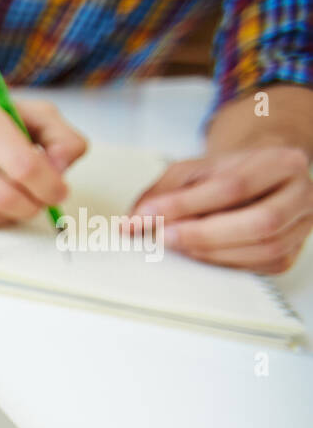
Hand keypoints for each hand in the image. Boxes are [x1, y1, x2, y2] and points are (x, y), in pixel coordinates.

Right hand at [0, 96, 86, 226]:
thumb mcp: (33, 112)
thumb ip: (62, 137)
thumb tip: (61, 171)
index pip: (22, 166)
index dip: (49, 185)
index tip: (60, 190)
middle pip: (4, 197)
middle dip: (33, 205)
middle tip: (44, 199)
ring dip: (14, 213)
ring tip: (23, 198)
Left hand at [131, 146, 312, 273]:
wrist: (258, 179)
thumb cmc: (227, 173)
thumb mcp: (191, 170)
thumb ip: (161, 192)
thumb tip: (132, 223)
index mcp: (281, 161)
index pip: (233, 186)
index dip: (186, 204)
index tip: (149, 215)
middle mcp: (301, 193)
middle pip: (260, 222)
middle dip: (205, 234)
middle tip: (163, 238)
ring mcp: (301, 226)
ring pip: (264, 248)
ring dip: (212, 252)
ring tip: (177, 246)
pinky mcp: (291, 253)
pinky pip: (260, 266)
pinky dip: (225, 263)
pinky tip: (200, 254)